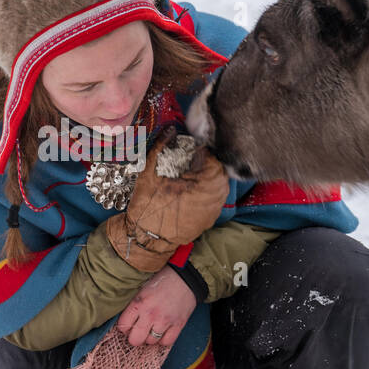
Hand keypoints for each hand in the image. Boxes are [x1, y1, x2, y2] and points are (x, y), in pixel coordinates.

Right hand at [105, 125, 229, 273]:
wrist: (147, 239)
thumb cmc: (148, 206)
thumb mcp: (149, 172)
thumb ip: (161, 147)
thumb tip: (170, 130)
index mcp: (204, 182)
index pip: (213, 156)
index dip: (201, 149)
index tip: (189, 148)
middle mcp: (216, 196)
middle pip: (219, 169)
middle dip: (206, 162)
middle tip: (190, 160)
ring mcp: (215, 209)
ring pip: (220, 184)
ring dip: (209, 176)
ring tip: (191, 174)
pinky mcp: (211, 218)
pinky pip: (216, 197)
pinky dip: (207, 190)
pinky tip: (192, 190)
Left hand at [115, 265, 197, 346]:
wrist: (185, 278)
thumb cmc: (162, 281)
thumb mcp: (142, 289)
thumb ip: (134, 305)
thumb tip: (127, 320)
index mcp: (139, 303)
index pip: (123, 326)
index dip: (124, 327)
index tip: (129, 325)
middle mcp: (150, 314)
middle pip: (135, 340)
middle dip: (135, 337)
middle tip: (139, 331)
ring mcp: (164, 321)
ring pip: (150, 342)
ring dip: (150, 337)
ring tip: (152, 329)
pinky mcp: (178, 325)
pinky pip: (166, 342)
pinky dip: (163, 340)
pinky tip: (163, 332)